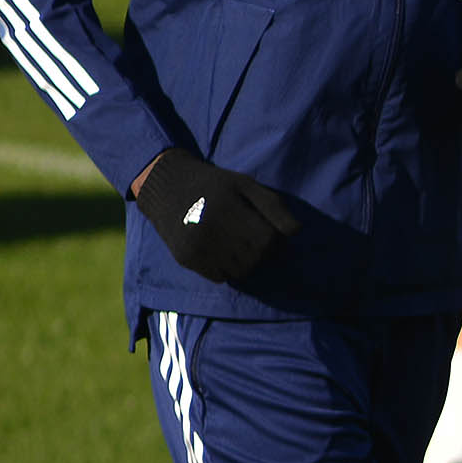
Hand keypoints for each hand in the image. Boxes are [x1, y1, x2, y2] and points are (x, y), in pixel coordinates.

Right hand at [130, 146, 300, 282]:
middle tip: (250, 238)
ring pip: (240, 272)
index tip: (265, 230)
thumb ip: (273, 206)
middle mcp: (209, 229)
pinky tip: (219, 251)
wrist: (165, 186)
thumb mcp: (245, 185)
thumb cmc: (214, 185)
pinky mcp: (185, 258)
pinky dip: (226, 269)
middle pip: (255, 258)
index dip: (273, 239)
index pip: (267, 241)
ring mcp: (196, 246)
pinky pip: (220, 277)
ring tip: (236, 245)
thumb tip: (296, 232)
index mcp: (227, 209)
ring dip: (246, 263)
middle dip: (261, 252)